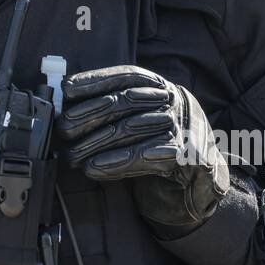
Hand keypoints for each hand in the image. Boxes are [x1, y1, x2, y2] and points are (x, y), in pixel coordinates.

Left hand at [56, 66, 229, 232]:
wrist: (200, 187)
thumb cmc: (160, 152)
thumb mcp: (140, 125)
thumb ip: (115, 114)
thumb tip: (69, 109)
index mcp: (163, 89)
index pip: (127, 76)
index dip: (96, 80)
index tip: (67, 89)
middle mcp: (176, 102)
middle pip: (126, 100)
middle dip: (89, 113)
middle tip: (63, 129)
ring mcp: (185, 126)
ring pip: (132, 128)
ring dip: (96, 143)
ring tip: (72, 156)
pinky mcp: (190, 155)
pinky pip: (147, 155)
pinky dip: (117, 162)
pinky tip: (94, 168)